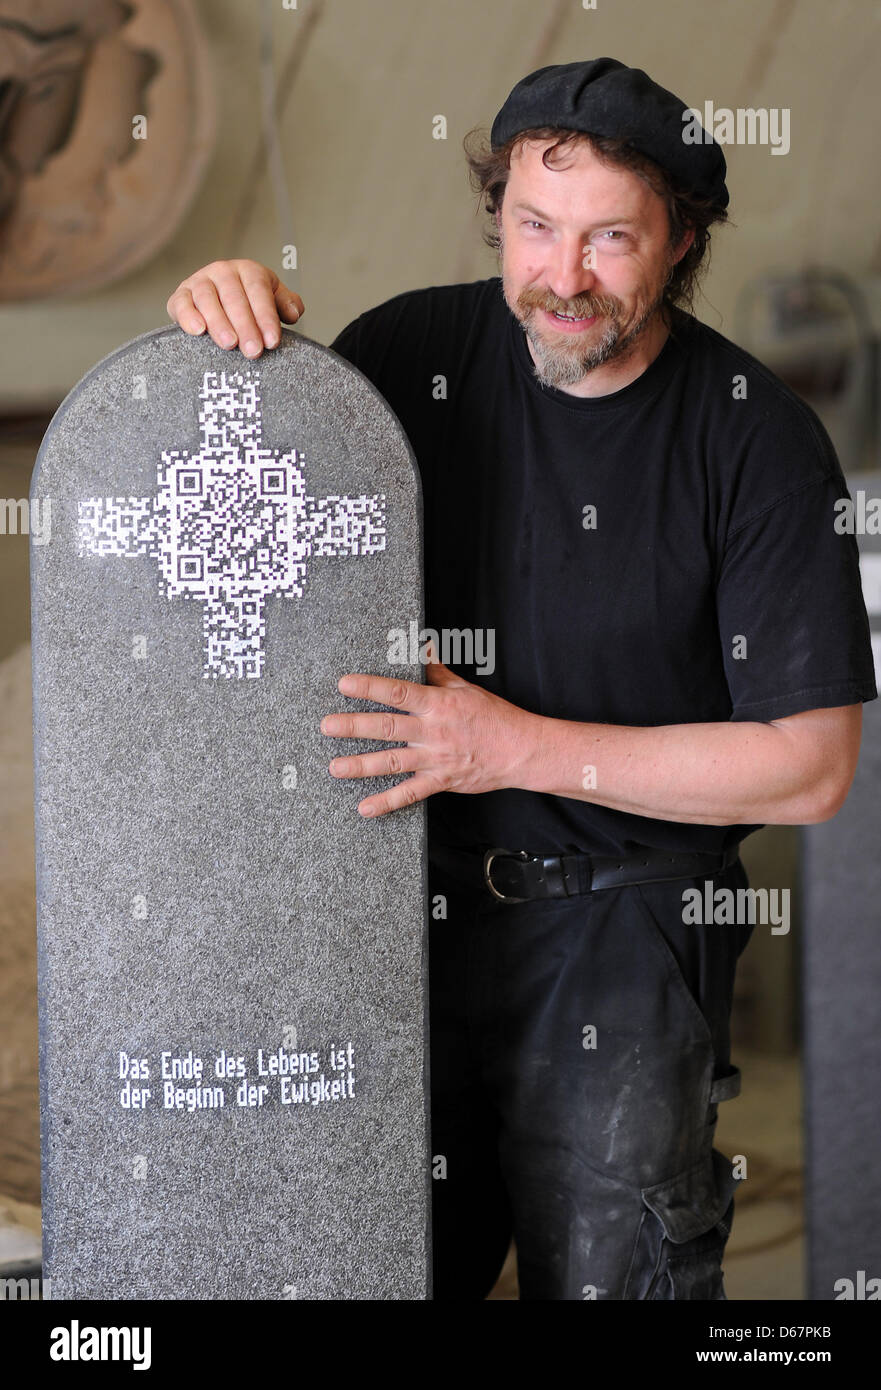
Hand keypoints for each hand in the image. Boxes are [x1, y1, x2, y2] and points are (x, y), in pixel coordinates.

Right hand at [166, 259, 303, 358]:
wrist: (218, 302)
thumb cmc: (250, 303)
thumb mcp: (273, 300)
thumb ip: (287, 304)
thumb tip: (294, 313)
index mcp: (248, 271)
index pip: (259, 292)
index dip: (266, 317)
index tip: (272, 341)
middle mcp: (223, 272)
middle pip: (234, 298)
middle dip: (245, 326)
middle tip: (253, 351)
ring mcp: (199, 282)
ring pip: (208, 299)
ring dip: (219, 322)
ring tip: (229, 344)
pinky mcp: (180, 296)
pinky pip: (181, 303)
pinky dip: (187, 316)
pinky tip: (198, 331)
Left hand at [320, 648, 539, 817]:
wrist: (521, 751)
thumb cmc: (493, 717)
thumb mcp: (465, 689)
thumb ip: (437, 671)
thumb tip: (422, 647)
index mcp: (438, 705)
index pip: (398, 693)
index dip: (370, 687)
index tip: (344, 684)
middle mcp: (433, 732)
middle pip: (387, 727)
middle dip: (354, 726)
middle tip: (326, 726)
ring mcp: (435, 759)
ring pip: (392, 762)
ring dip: (361, 765)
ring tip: (335, 766)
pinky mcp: (440, 781)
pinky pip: (410, 794)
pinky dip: (387, 802)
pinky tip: (365, 808)